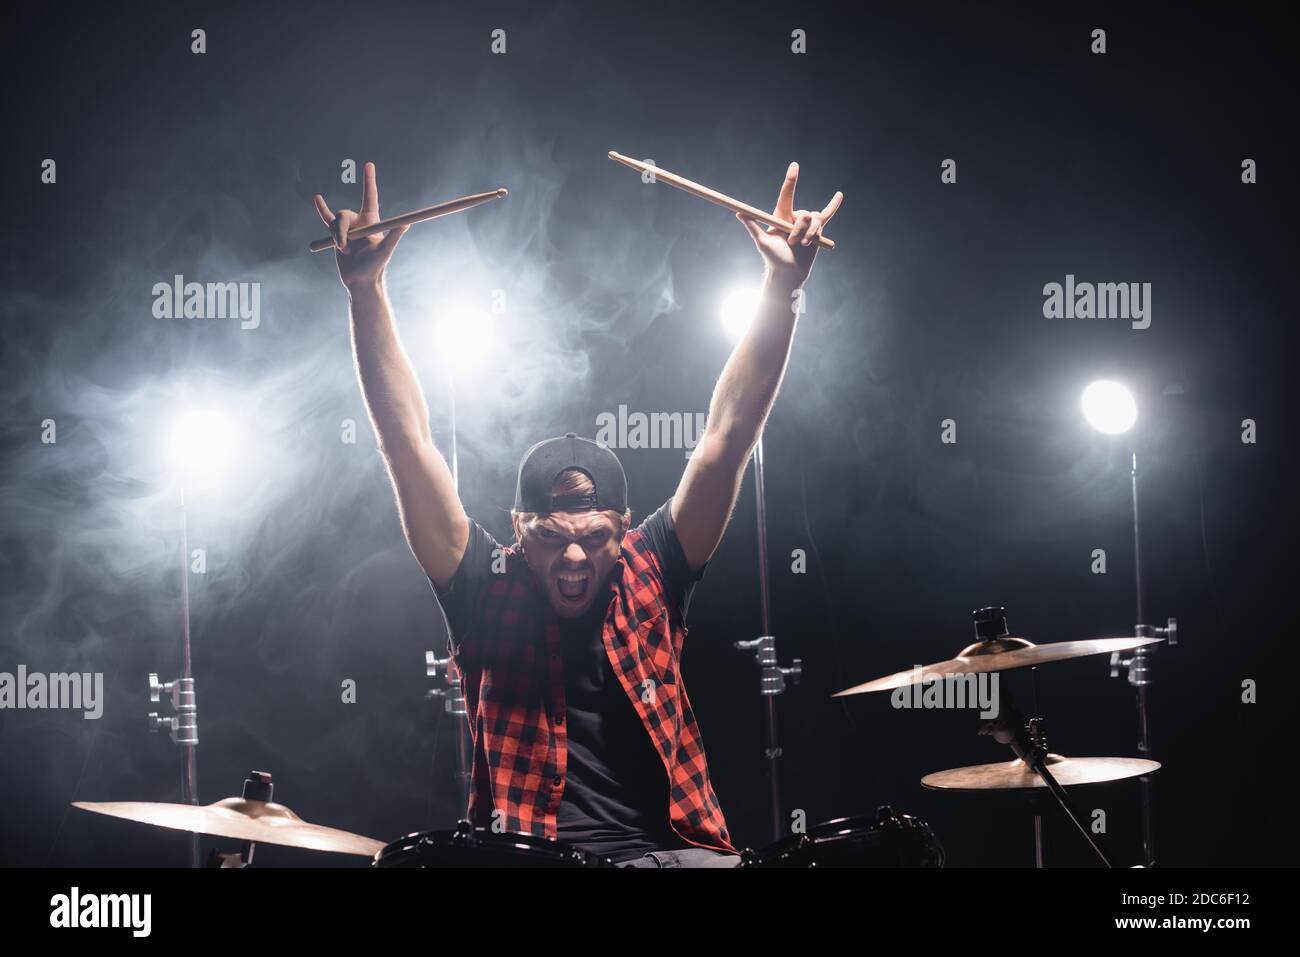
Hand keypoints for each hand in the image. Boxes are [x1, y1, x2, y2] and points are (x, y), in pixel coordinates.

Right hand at [313, 162, 408, 288]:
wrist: (360, 280)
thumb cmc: (375, 266)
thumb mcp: (385, 251)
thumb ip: (394, 236)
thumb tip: (407, 224)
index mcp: (372, 221)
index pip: (370, 196)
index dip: (369, 180)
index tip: (369, 164)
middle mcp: (360, 222)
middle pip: (344, 214)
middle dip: (341, 230)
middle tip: (345, 246)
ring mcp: (348, 228)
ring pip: (334, 222)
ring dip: (337, 237)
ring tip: (344, 251)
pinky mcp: (337, 236)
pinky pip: (327, 219)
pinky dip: (322, 209)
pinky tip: (317, 198)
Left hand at [736, 162, 841, 287]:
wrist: (789, 271)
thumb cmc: (774, 258)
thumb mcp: (762, 242)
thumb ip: (753, 226)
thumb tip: (738, 213)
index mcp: (781, 215)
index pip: (787, 193)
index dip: (791, 180)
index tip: (795, 165)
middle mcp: (794, 216)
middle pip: (804, 214)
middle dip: (799, 231)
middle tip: (792, 243)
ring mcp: (807, 223)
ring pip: (814, 221)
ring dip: (809, 235)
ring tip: (802, 245)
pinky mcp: (817, 230)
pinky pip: (827, 215)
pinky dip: (833, 205)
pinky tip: (840, 195)